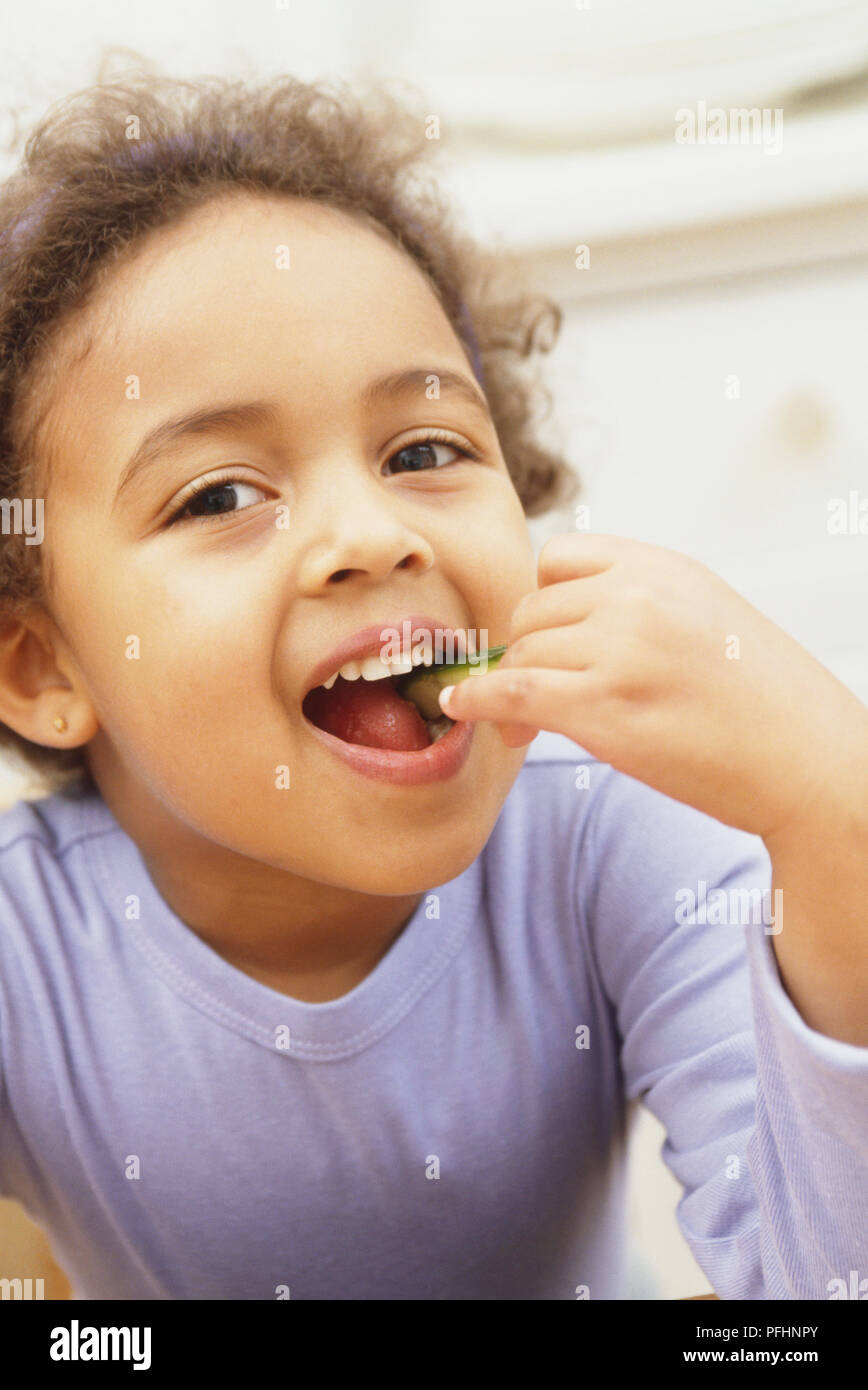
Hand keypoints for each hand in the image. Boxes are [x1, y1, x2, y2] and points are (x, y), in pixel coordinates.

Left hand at [441, 533, 866, 839]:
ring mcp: (620, 649)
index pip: (560, 557)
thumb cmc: (764, 702)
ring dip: (511, 691)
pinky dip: (478, 702)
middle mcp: (638, 596)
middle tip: (527, 697)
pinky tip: (462, 711)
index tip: (543, 638)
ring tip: (523, 728)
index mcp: (663, 567)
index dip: (541, 601)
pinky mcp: (604, 708)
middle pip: (532, 610)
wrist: (811, 763)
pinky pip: (511, 692)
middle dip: (525, 653)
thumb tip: (563, 624)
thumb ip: (640, 605)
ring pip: (522, 655)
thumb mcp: (708, 616)